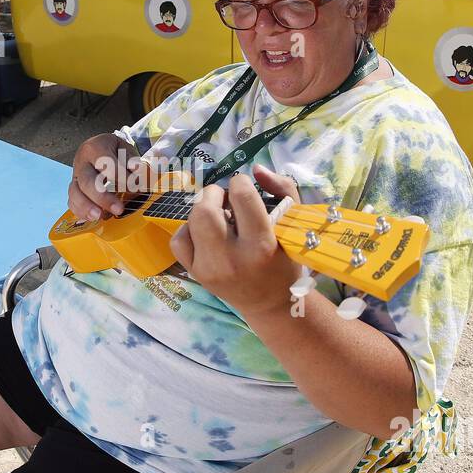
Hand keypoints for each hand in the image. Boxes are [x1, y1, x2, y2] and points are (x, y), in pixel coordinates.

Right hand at [68, 133, 141, 221]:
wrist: (101, 148)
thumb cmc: (115, 151)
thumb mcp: (125, 148)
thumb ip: (131, 160)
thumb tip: (135, 168)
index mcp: (95, 148)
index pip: (107, 165)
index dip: (123, 178)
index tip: (135, 187)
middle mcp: (82, 162)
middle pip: (87, 181)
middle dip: (103, 197)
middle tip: (118, 209)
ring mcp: (75, 176)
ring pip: (75, 192)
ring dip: (87, 207)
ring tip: (99, 216)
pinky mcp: (74, 188)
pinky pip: (72, 201)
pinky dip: (80, 211)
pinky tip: (92, 218)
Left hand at [169, 167, 301, 317]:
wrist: (270, 303)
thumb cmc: (285, 260)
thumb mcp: (293, 223)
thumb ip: (282, 189)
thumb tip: (255, 169)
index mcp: (261, 244)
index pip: (241, 196)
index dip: (241, 183)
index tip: (245, 189)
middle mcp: (231, 258)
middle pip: (205, 209)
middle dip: (214, 194)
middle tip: (226, 200)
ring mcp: (209, 268)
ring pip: (190, 222)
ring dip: (202, 210)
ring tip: (218, 216)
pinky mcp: (195, 274)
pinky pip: (178, 241)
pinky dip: (188, 229)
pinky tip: (204, 232)